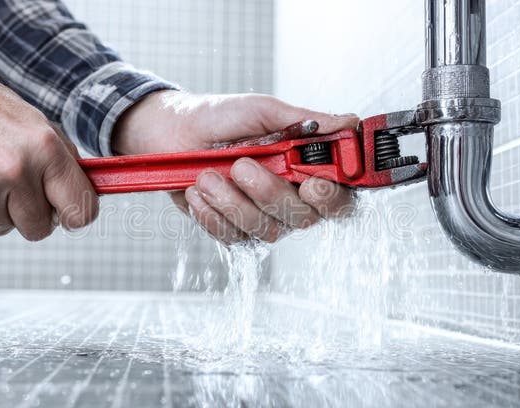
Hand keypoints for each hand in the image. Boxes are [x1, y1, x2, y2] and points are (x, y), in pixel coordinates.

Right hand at [0, 36, 96, 239]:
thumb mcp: (33, 122)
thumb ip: (61, 161)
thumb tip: (83, 199)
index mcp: (45, 147)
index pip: (80, 210)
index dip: (71, 215)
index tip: (59, 210)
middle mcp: (14, 167)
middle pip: (38, 228)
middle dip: (23, 212)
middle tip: (4, 181)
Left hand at [113, 91, 357, 242]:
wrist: (172, 131)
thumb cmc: (220, 117)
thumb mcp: (262, 110)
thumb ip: (305, 121)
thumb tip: (348, 123)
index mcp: (305, 167)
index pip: (339, 196)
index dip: (331, 196)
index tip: (310, 183)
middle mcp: (290, 197)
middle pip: (303, 218)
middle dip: (269, 193)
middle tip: (241, 166)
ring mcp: (261, 217)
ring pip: (266, 230)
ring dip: (232, 202)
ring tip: (207, 174)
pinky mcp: (232, 230)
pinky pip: (232, 237)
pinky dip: (211, 213)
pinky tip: (197, 190)